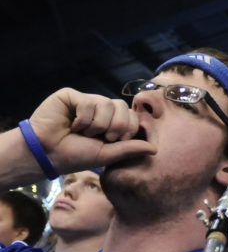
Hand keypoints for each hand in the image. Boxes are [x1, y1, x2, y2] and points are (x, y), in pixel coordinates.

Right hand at [27, 89, 154, 173]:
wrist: (48, 153)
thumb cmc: (76, 155)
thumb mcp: (108, 155)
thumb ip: (130, 149)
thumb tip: (155, 148)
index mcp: (112, 122)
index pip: (132, 116)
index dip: (128, 129)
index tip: (113, 140)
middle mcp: (101, 109)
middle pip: (123, 107)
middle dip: (114, 127)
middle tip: (100, 137)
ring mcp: (87, 101)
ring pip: (107, 103)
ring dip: (96, 125)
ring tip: (82, 132)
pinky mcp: (71, 96)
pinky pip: (88, 102)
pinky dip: (82, 119)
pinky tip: (71, 124)